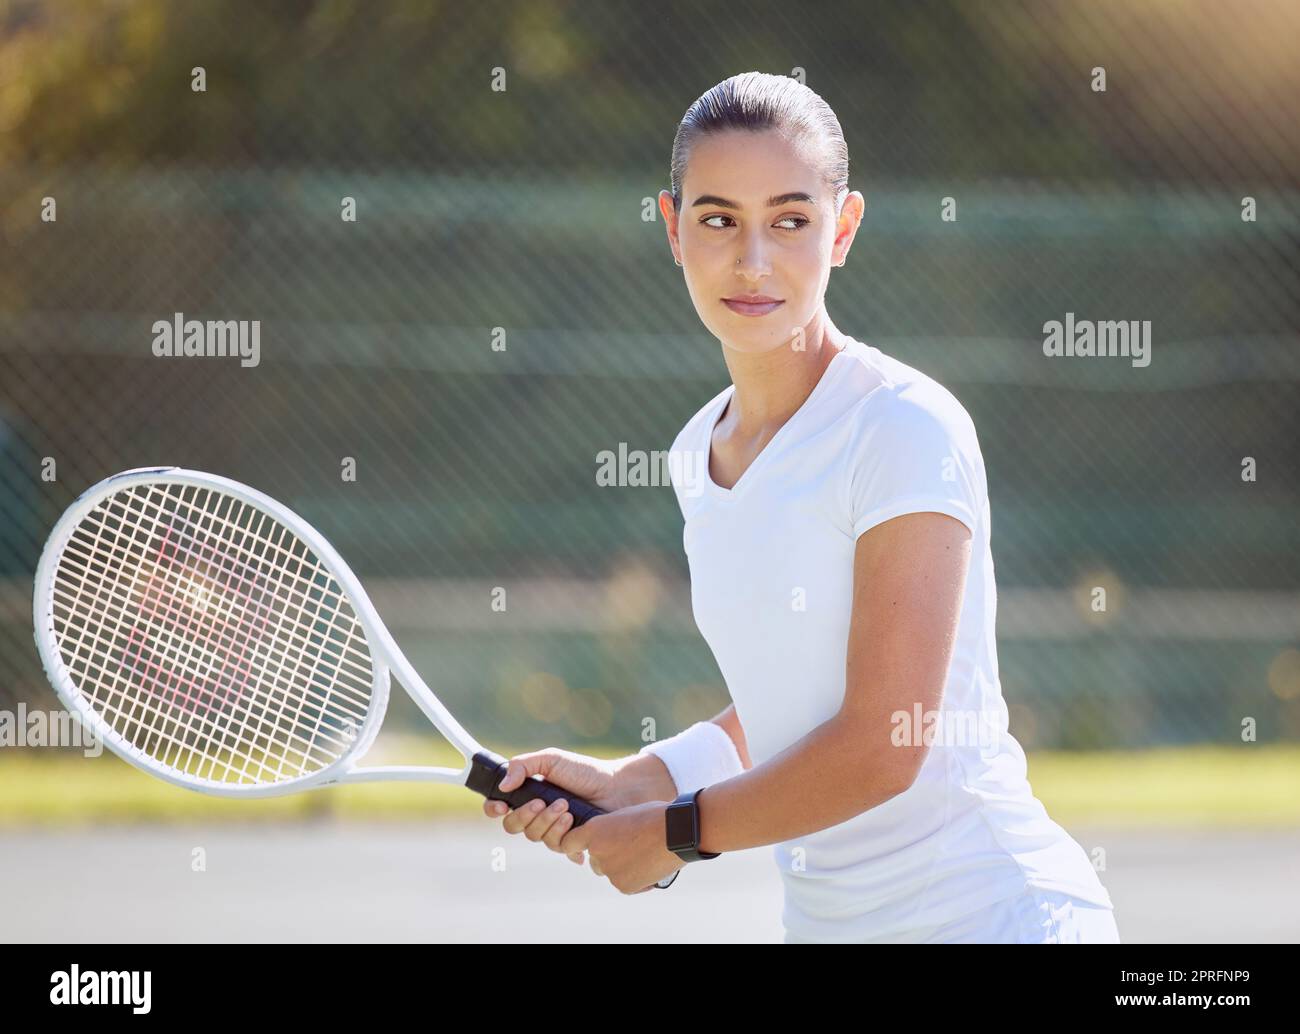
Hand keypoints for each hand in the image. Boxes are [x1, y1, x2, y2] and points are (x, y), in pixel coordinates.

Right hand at [481, 748, 628, 861]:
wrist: (617, 787)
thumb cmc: (585, 772)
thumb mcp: (552, 760)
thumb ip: (523, 765)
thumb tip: (504, 786)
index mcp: (528, 794)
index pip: (499, 807)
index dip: (495, 809)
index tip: (503, 806)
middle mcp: (537, 815)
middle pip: (514, 826)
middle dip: (527, 815)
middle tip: (543, 803)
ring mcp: (553, 830)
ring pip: (536, 837)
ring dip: (549, 822)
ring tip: (568, 808)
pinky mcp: (572, 843)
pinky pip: (559, 848)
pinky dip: (566, 837)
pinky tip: (576, 827)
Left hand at [559, 800, 683, 893]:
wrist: (677, 833)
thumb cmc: (655, 817)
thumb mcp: (625, 815)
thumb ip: (611, 829)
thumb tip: (610, 839)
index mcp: (594, 831)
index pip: (569, 843)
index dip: (576, 844)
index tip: (583, 847)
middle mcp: (597, 852)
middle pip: (595, 860)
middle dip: (608, 856)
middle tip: (629, 847)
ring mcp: (610, 871)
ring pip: (611, 872)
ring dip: (622, 866)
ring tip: (645, 854)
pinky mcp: (624, 886)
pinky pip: (625, 884)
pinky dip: (635, 878)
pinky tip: (650, 866)